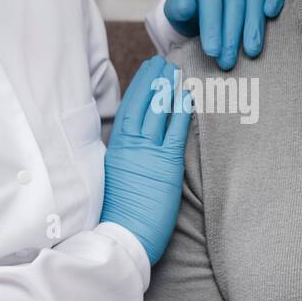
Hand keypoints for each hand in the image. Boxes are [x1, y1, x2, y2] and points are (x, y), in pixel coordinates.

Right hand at [99, 56, 193, 264]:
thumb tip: (129, 149)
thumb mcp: (115, 181)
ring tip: (173, 71)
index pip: (127, 112)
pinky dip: (180, 112)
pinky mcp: (165, 165)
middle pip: (140, 105)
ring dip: (165, 89)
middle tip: (160, 63)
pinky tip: (186, 96)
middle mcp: (128, 147)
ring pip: (156, 113)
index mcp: (115, 150)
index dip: (137, 91)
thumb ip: (123, 161)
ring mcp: (146, 154)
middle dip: (150, 81)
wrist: (123, 237)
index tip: (145, 75)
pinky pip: (174, 132)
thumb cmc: (120, 216)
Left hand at [164, 0, 287, 69]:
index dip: (212, 27)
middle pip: (234, 2)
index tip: (212, 52)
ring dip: (254, 27)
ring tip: (250, 53)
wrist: (207, 5)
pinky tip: (271, 15)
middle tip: (227, 62)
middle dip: (231, 35)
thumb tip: (186, 6)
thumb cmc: (192, 11)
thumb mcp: (178, 10)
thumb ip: (179, 8)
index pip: (211, 1)